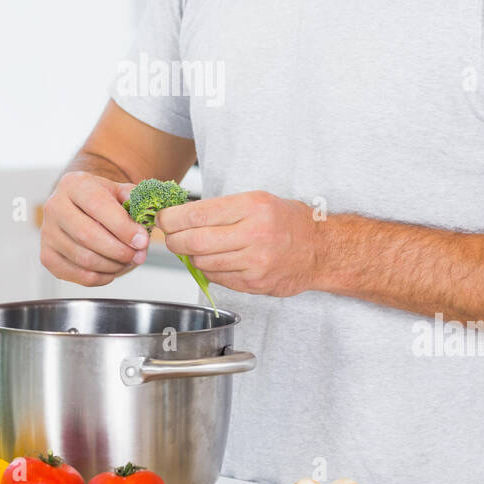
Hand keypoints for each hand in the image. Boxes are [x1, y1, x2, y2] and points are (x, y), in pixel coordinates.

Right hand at [40, 172, 148, 286]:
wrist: (80, 207)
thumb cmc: (102, 200)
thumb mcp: (120, 191)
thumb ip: (135, 202)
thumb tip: (145, 220)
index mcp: (74, 185)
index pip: (97, 206)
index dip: (123, 227)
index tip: (142, 240)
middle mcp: (54, 206)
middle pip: (87, 235)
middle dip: (119, 250)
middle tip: (138, 255)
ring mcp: (47, 233)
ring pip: (83, 258)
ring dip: (112, 265)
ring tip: (128, 261)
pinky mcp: (47, 256)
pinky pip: (77, 275)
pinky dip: (100, 278)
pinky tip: (112, 270)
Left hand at [157, 190, 323, 297]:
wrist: (320, 249)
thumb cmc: (286, 221)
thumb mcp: (258, 200)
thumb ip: (222, 209)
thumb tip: (181, 216)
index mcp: (253, 206)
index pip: (198, 214)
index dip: (172, 218)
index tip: (163, 218)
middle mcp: (254, 234)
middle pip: (195, 241)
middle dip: (174, 240)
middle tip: (170, 237)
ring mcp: (255, 261)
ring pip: (203, 262)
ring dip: (190, 256)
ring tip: (192, 247)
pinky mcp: (255, 282)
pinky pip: (218, 277)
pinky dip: (208, 269)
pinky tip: (213, 260)